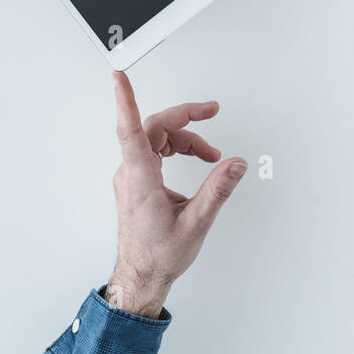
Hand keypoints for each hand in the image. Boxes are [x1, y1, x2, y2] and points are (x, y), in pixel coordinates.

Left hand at [106, 72, 247, 318]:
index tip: (118, 75)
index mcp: (140, 179)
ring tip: (210, 153)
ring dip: (184, 138)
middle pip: (153, 128)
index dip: (124, 100)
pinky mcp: (134, 181)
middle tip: (211, 110)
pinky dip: (176, 148)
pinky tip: (195, 158)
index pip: (129, 130)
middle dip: (185, 117)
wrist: (141, 277)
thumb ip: (217, 190)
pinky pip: (152, 150)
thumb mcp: (196, 224)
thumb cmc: (160, 256)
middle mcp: (131, 173)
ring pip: (154, 137)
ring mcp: (130, 176)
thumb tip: (235, 163)